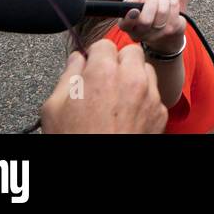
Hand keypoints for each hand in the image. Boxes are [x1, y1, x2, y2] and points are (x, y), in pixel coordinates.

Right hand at [41, 40, 167, 133]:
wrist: (98, 170)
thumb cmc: (74, 139)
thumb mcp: (54, 107)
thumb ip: (67, 75)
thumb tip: (77, 59)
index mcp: (103, 72)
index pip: (105, 43)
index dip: (95, 54)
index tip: (91, 64)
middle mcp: (131, 78)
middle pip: (131, 52)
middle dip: (118, 61)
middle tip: (105, 78)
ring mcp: (149, 95)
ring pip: (146, 70)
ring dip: (133, 76)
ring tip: (116, 96)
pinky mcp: (160, 112)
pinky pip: (154, 93)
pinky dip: (143, 96)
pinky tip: (127, 111)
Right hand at [119, 0, 185, 54]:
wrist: (168, 33)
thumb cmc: (150, 12)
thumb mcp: (139, 5)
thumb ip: (134, 0)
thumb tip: (133, 0)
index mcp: (130, 28)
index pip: (125, 25)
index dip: (130, 17)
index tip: (135, 9)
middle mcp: (142, 34)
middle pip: (145, 20)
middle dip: (150, 3)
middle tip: (152, 0)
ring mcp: (159, 33)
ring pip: (162, 11)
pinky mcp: (173, 29)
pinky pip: (173, 6)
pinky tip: (170, 1)